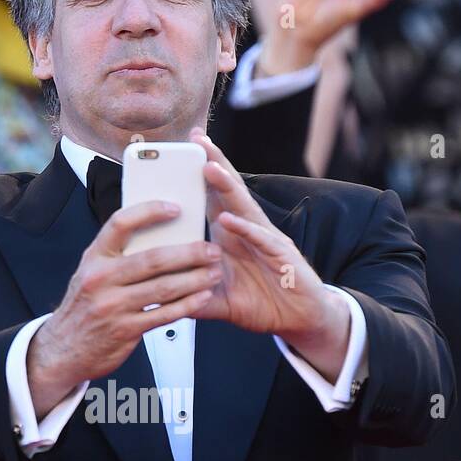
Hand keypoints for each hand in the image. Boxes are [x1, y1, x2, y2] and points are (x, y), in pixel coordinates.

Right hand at [27, 200, 222, 414]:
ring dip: (194, 279)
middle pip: (153, 259)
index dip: (150, 212)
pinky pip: (163, 315)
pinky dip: (187, 306)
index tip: (175, 208)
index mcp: (94, 257)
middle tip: (211, 249)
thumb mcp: (91, 274)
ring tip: (214, 272)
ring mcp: (112, 305)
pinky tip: (202, 297)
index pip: (121, 224)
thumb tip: (158, 235)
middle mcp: (101, 279)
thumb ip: (118, 257)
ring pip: (163, 288)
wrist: (63, 350)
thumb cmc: (84, 307)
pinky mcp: (124, 330)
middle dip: (189, 253)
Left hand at [185, 130, 350, 377]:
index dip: (197, 177)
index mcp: (231, 237)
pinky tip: (230, 220)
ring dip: (227, 187)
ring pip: (244, 208)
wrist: (298, 319)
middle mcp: (248, 232)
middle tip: (197, 140)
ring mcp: (266, 241)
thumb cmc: (263, 303)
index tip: (180, 153)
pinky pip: (262, 240)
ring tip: (209, 167)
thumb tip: (161, 300)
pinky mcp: (282, 257)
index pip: (211, 200)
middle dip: (213, 163)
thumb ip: (192, 296)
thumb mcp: (219, 301)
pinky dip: (246, 230)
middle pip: (228, 192)